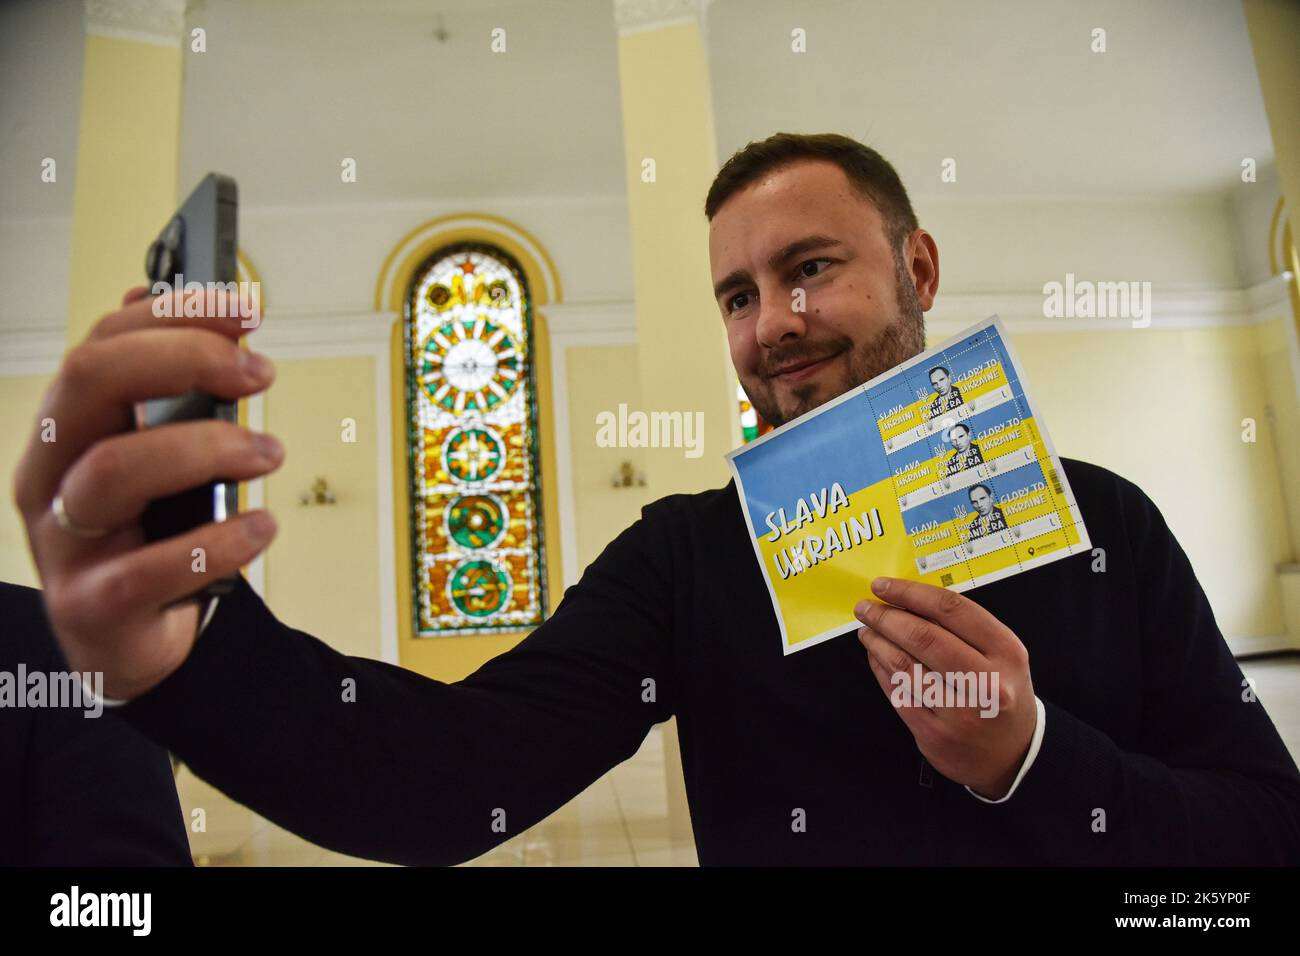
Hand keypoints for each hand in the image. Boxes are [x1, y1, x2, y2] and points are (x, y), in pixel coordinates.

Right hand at [12, 285, 281, 700]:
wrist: (125, 641)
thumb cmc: (142, 536)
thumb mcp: (149, 461)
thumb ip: (162, 397)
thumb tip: (175, 311)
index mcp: (65, 432)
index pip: (99, 345)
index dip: (172, 315)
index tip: (244, 311)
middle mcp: (50, 478)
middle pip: (89, 384)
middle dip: (182, 359)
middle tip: (258, 373)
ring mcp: (64, 543)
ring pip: (114, 472)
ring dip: (206, 449)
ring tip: (269, 454)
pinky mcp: (94, 606)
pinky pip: (147, 570)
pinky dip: (215, 545)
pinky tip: (260, 529)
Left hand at [854, 577, 1036, 798]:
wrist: (1014, 754)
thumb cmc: (1001, 692)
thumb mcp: (1001, 655)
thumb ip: (963, 628)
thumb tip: (906, 601)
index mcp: (1005, 652)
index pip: (951, 610)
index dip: (911, 593)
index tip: (884, 586)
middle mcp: (986, 683)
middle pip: (924, 637)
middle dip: (886, 617)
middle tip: (865, 608)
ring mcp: (959, 713)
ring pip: (905, 666)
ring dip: (877, 642)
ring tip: (867, 630)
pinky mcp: (935, 735)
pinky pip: (898, 693)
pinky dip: (880, 669)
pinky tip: (875, 656)